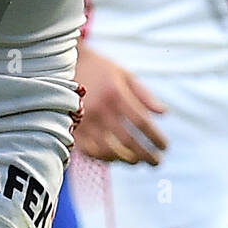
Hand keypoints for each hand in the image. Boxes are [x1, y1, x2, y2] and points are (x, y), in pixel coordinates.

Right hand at [73, 45, 167, 165]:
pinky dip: (105, 158)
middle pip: (128, 141)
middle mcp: (101, 109)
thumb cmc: (99, 70)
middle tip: (157, 161)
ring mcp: (85, 121)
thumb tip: (163, 113)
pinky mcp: (73, 129)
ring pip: (110, 150)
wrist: (62, 65)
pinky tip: (115, 158)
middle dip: (146, 155)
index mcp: (116, 94)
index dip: (156, 137)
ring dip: (127, 160)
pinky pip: (91, 152)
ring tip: (138, 161)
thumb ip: (144, 94)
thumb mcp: (124, 75)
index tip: (165, 147)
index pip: (142, 122)